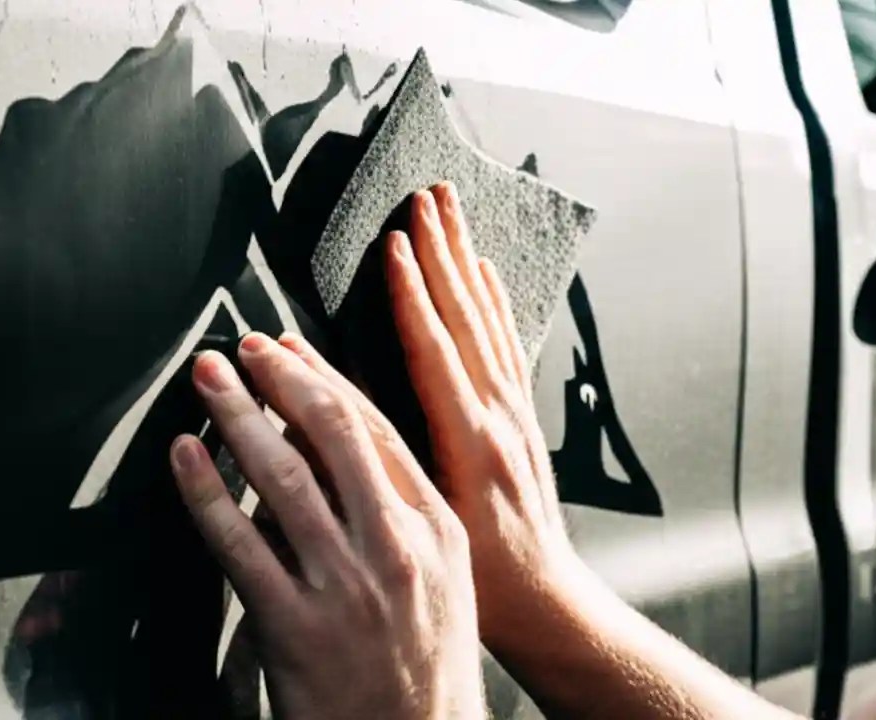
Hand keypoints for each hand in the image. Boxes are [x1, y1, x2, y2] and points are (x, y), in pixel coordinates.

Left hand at [169, 333, 484, 718]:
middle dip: (281, 377)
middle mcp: (395, 547)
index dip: (324, 378)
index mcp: (435, 528)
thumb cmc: (424, 664)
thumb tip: (333, 455)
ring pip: (282, 477)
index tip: (289, 348)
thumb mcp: (441, 579)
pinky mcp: (295, 625)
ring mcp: (346, 586)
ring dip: (237, 415)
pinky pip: (238, 543)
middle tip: (243, 345)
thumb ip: (396, 514)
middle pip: (332, 436)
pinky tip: (184, 456)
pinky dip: (205, 491)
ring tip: (209, 379)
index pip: (375, 430)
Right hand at [385, 183, 581, 654]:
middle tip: (428, 197)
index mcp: (471, 442)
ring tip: (454, 213)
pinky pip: (509, 344)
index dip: (410, 295)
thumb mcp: (422, 536)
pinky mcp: (521, 420)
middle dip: (444, 253)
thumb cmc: (482, 585)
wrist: (548, 605)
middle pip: (467, 318)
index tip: (394, 244)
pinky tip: (486, 275)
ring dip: (467, 261)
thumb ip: (379, 477)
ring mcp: (516, 414)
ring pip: (490, 320)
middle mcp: (500, 416)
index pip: (434, 351)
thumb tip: (327, 426)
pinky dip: (496, 302)